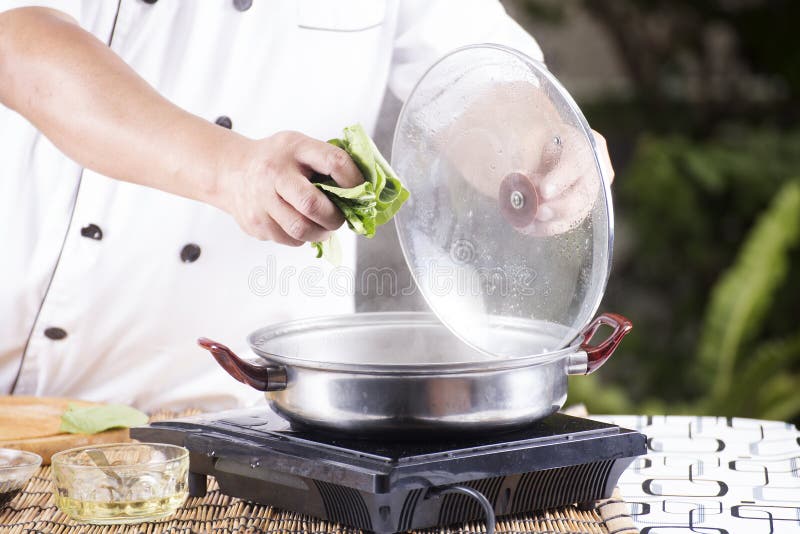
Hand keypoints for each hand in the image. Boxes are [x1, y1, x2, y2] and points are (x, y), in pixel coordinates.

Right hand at [218, 131, 362, 245]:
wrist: (231, 171)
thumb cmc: (275, 159)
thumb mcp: (300, 147)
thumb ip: (328, 162)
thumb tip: (365, 188)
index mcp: (294, 148)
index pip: (334, 162)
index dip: (354, 180)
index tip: (360, 190)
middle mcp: (274, 173)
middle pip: (312, 204)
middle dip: (334, 217)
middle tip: (339, 218)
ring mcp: (261, 201)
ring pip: (301, 229)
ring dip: (320, 232)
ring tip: (323, 225)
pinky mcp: (256, 224)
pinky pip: (289, 240)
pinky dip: (302, 237)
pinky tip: (300, 223)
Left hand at [443, 82, 613, 235]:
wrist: (498, 144)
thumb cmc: (504, 133)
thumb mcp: (508, 135)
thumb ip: (515, 153)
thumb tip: (513, 177)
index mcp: (574, 138)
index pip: (579, 157)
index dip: (563, 176)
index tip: (543, 191)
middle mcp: (585, 163)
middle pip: (585, 188)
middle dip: (561, 204)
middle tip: (537, 212)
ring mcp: (580, 187)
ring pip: (578, 209)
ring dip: (553, 220)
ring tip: (528, 220)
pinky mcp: (570, 206)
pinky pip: (564, 222)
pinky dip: (546, 227)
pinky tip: (526, 226)